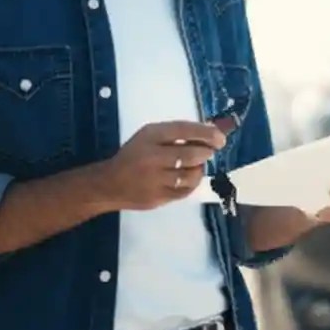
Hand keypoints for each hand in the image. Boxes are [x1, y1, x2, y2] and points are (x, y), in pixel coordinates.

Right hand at [97, 121, 225, 210]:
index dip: (205, 133)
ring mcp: (155, 180)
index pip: (182, 130)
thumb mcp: (149, 136)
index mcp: (149, 137)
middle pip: (190, 155)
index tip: (220, 137)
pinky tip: (188, 177)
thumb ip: (177, 134)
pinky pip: (185, 191)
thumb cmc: (134, 155)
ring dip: (199, 169)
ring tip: (196, 165)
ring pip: (191, 175)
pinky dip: (192, 183)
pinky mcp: (158, 198)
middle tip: (211, 151)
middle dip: (207, 152)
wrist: (109, 184)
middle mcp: (152, 157)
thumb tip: (212, 132)